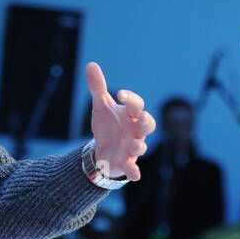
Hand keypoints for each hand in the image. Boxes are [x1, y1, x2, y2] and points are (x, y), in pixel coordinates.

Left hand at [85, 61, 154, 181]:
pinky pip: (133, 168)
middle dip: (146, 121)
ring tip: (134, 145)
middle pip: (148, 124)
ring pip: (142, 146)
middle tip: (141, 117)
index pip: (137, 105)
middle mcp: (135, 130)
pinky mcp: (126, 162)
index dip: (132, 99)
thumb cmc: (107, 124)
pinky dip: (134, 171)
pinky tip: (134, 175)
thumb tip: (91, 64)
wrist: (103, 149)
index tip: (120, 94)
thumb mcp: (100, 105)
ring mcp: (132, 147)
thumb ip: (98, 87)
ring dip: (140, 145)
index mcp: (131, 115)